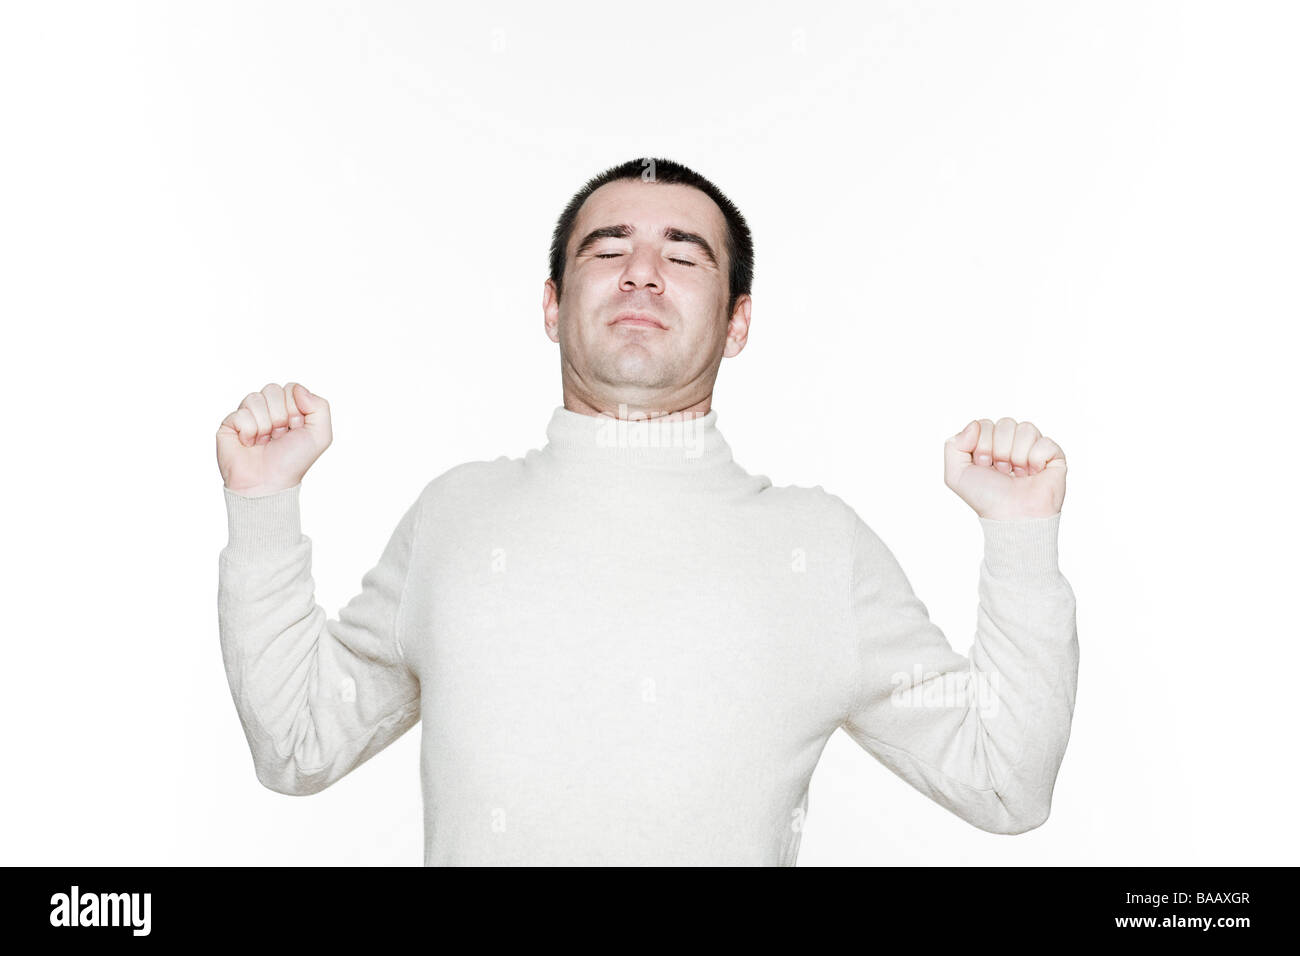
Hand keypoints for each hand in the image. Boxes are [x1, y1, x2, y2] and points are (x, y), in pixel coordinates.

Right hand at [216, 382, 331, 496]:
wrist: (269, 483)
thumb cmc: (292, 462)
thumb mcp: (320, 435)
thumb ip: (320, 407)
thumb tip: (297, 389)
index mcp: (289, 408)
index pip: (291, 388)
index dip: (295, 409)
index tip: (295, 429)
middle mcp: (267, 409)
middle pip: (272, 389)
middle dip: (280, 416)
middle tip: (279, 436)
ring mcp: (247, 415)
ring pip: (255, 398)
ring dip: (265, 425)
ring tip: (265, 441)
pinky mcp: (230, 423)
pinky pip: (241, 414)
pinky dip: (249, 431)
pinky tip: (250, 444)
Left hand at [943, 417, 1065, 519]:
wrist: (1011, 517)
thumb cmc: (986, 498)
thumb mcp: (955, 475)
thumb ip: (953, 445)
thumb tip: (974, 425)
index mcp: (990, 445)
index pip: (984, 424)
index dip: (982, 445)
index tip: (983, 466)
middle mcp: (1012, 444)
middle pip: (1005, 424)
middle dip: (999, 450)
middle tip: (1001, 471)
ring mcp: (1033, 448)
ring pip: (1026, 429)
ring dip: (1017, 455)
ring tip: (1017, 473)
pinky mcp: (1054, 456)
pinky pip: (1045, 442)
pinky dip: (1036, 460)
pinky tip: (1033, 473)